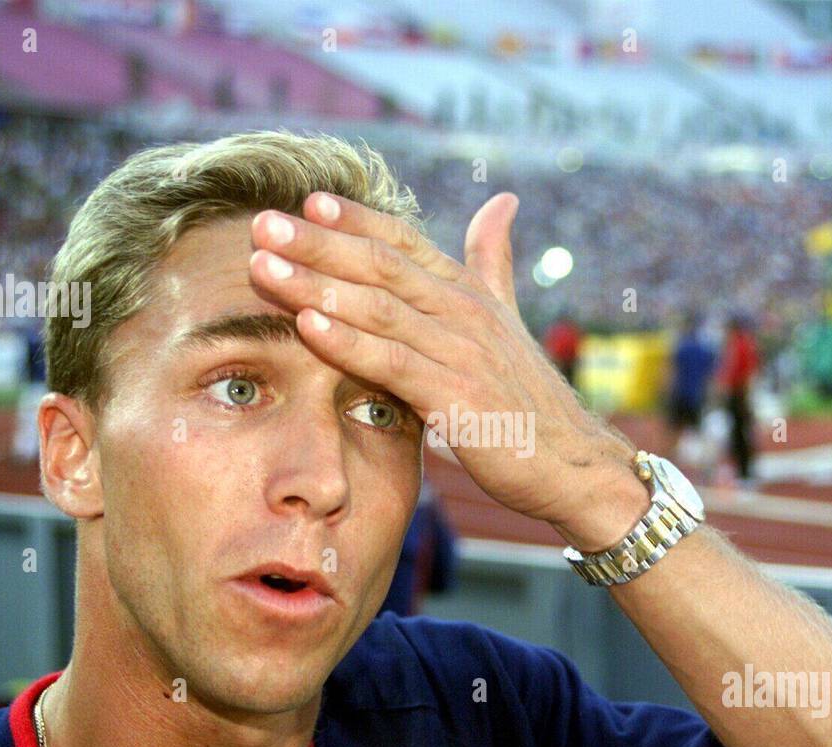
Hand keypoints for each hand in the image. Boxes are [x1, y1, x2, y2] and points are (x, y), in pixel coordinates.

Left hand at [248, 191, 646, 549]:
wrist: (571, 462)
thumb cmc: (530, 397)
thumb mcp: (509, 319)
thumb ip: (493, 261)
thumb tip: (503, 202)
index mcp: (469, 292)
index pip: (404, 241)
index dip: (355, 219)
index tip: (307, 199)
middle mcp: (463, 313)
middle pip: (380, 265)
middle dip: (317, 242)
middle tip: (261, 223)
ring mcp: (460, 353)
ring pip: (377, 308)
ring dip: (316, 284)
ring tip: (262, 266)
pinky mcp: (455, 398)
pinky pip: (391, 364)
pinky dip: (347, 343)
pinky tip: (306, 325)